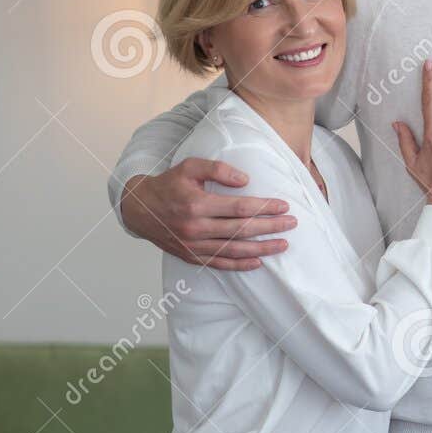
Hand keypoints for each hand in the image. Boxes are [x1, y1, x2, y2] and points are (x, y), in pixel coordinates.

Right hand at [119, 158, 294, 270]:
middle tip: (292, 224)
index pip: (239, 207)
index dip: (264, 207)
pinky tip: (258, 262)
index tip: (283, 205)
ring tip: (283, 245)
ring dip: (262, 249)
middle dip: (270, 227)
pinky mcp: (190, 256)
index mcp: (196, 204)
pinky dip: (240, 265)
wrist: (140, 208)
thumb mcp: (189, 167)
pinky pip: (219, 263)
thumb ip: (217, 170)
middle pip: (241, 230)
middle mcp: (196, 227)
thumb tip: (245, 180)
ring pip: (234, 250)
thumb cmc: (168, 185)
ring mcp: (193, 245)